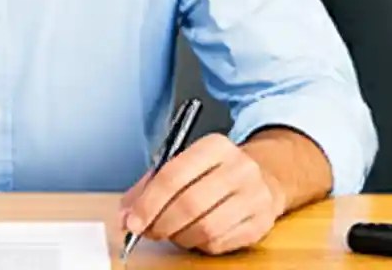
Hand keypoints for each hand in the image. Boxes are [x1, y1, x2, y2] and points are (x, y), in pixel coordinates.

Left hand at [119, 133, 286, 254]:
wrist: (265, 178)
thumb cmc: (214, 173)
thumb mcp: (184, 165)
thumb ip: (150, 187)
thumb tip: (126, 216)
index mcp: (215, 146)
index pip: (173, 175)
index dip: (148, 203)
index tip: (132, 222)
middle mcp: (239, 169)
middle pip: (189, 204)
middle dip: (161, 224)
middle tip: (148, 232)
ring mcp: (254, 196)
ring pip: (206, 228)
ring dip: (180, 237)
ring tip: (172, 233)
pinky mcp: (261, 223)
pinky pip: (220, 243)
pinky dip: (200, 245)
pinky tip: (195, 236)